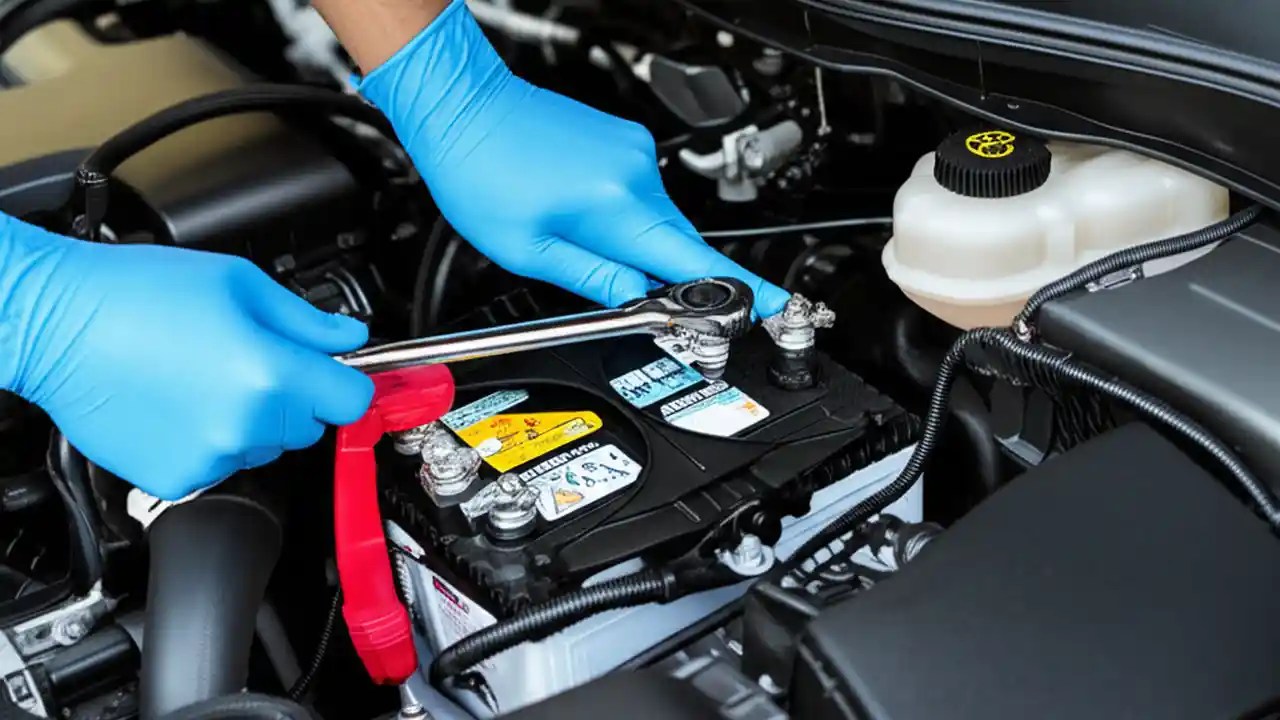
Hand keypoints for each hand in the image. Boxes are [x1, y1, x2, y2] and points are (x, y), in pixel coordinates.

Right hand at [0, 214, 373, 499]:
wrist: (55, 322)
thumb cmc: (136, 294)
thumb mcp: (239, 284)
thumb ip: (306, 321)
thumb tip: (348, 337)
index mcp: (270, 373)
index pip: (351, 400)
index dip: (344, 380)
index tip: (332, 373)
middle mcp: (245, 425)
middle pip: (308, 425)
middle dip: (292, 396)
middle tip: (248, 359)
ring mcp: (211, 457)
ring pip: (265, 446)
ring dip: (250, 420)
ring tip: (203, 378)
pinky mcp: (177, 478)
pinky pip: (220, 463)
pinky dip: (209, 440)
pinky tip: (178, 404)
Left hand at [358, 0, 789, 315]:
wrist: (461, 102)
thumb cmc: (480, 168)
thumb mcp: (529, 249)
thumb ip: (595, 281)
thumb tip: (640, 303)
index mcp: (617, 204)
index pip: (695, 261)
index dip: (739, 290)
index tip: (774, 306)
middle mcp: (635, 172)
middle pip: (679, 244)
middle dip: (674, 278)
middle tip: (649, 303)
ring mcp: (632, 152)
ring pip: (660, 221)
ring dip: (641, 246)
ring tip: (583, 244)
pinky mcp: (624, 142)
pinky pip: (644, 195)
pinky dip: (630, 217)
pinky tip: (588, 218)